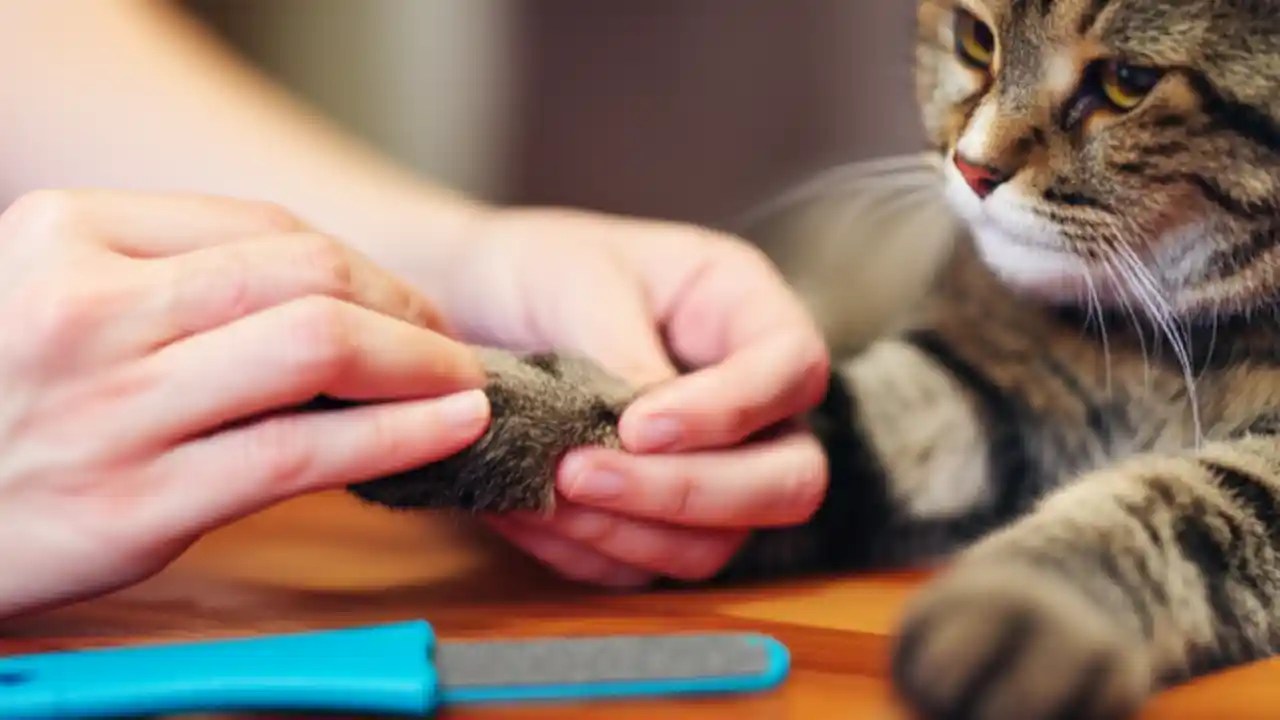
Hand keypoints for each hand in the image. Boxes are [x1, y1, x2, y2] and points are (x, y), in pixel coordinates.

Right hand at [0, 189, 489, 615]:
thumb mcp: (50, 300)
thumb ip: (168, 280)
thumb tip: (330, 296)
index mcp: (64, 233)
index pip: (265, 227)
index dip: (363, 265)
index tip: (405, 300)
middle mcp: (88, 307)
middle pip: (306, 274)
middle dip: (405, 306)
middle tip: (446, 341)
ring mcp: (113, 405)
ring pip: (317, 348)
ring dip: (421, 362)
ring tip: (462, 382)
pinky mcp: (138, 502)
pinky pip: (299, 451)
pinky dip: (397, 433)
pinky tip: (448, 427)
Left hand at [436, 207, 830, 586]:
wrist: (471, 302)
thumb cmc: (537, 265)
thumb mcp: (577, 281)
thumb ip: (622, 353)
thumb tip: (649, 437)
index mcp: (747, 311)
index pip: (795, 371)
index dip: (731, 411)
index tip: (638, 426)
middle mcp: (752, 401)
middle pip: (788, 480)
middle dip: (687, 492)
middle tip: (579, 473)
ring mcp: (714, 467)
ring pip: (720, 542)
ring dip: (633, 532)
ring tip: (543, 494)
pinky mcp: (660, 518)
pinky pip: (650, 566)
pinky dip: (591, 551)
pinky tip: (525, 515)